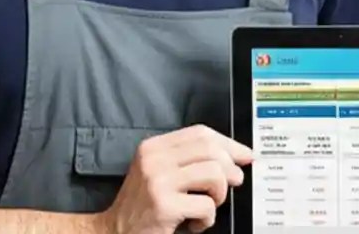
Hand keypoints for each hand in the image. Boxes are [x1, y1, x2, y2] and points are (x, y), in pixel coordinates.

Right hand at [96, 124, 252, 233]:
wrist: (113, 232)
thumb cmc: (143, 206)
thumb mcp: (158, 173)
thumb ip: (187, 160)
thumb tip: (235, 157)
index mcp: (154, 147)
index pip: (201, 133)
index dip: (229, 143)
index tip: (245, 155)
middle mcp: (154, 159)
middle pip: (211, 149)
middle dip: (231, 167)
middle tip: (234, 183)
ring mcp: (158, 181)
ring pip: (214, 174)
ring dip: (220, 194)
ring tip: (209, 206)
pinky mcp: (164, 206)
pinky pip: (206, 205)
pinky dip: (209, 219)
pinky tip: (196, 224)